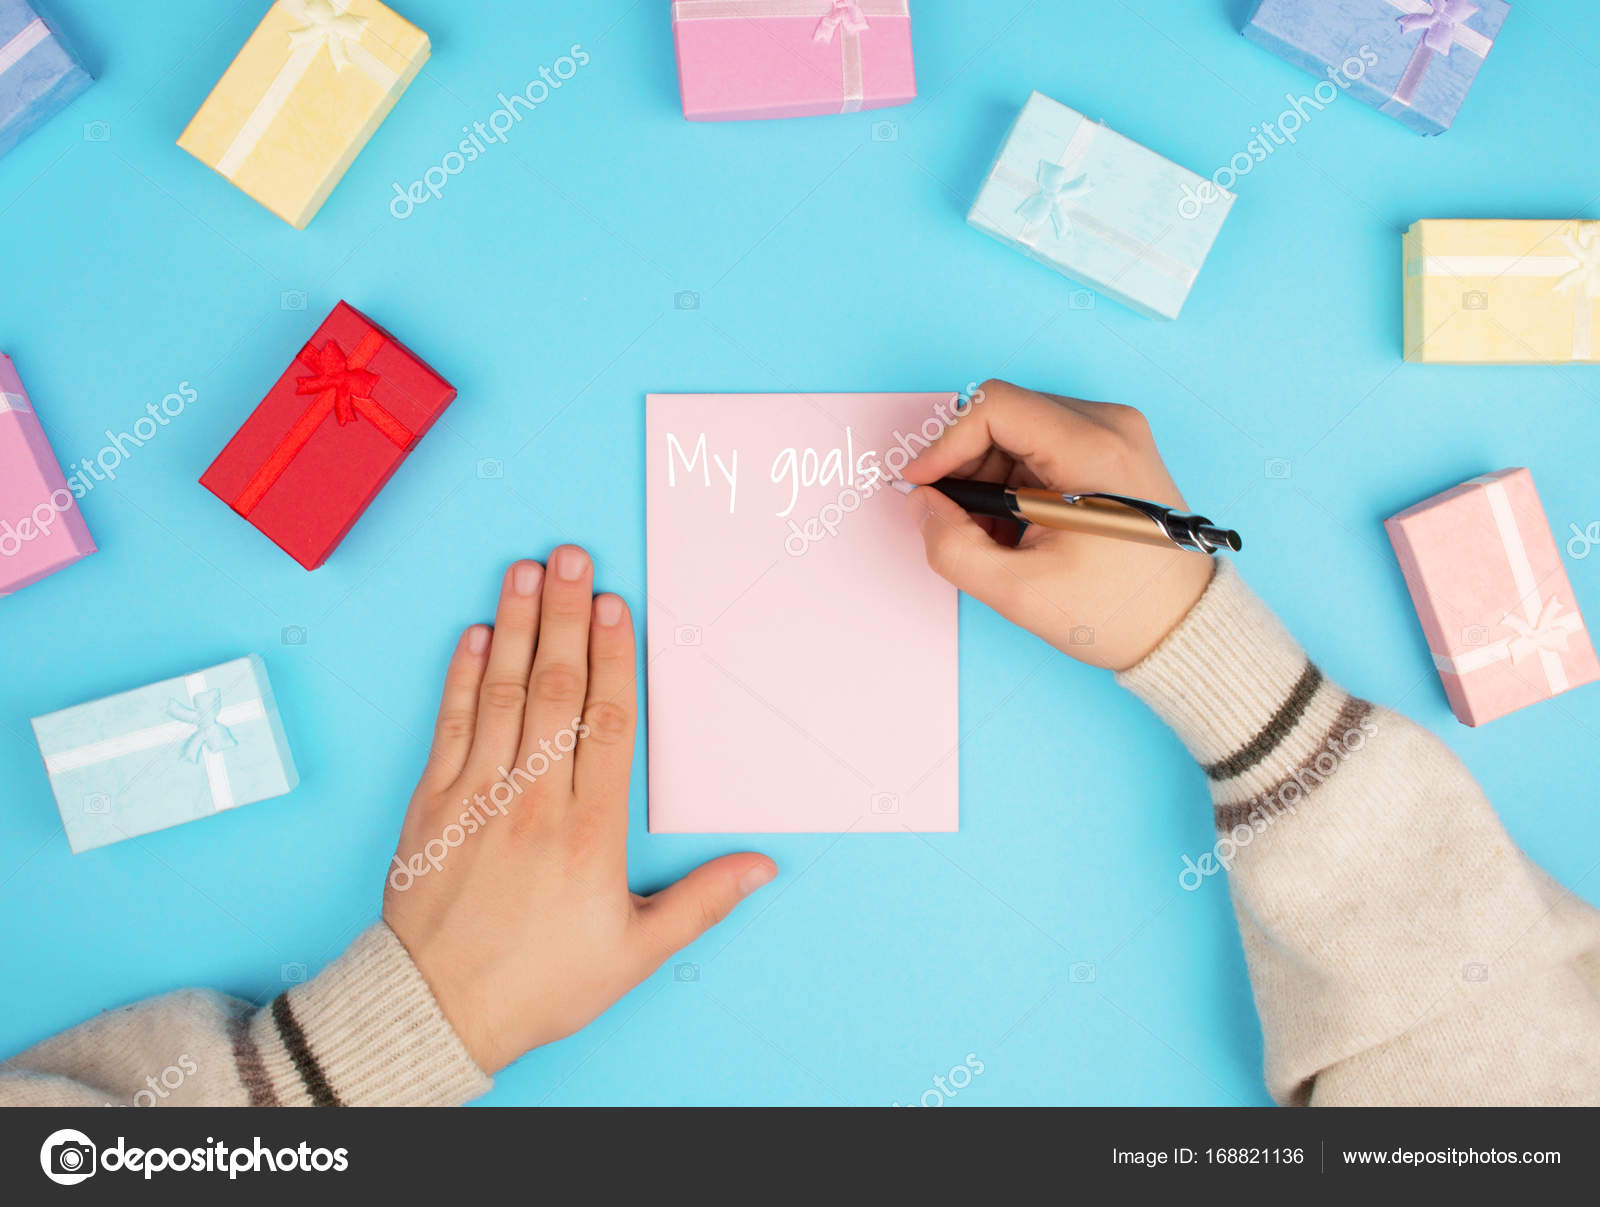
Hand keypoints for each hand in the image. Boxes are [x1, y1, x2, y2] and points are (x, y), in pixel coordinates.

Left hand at [382, 547, 776, 1072]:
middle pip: (555, 689)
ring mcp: (477, 797)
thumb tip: (763, 867)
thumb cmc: (540, 984)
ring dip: (516, 627)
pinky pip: (450, 726)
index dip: (613, 656)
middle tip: (569, 556)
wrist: (436, 1010)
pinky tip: (475, 635)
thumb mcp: (635, 953)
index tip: (614, 604)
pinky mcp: (432, 804)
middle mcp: (533, 800)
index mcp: (589, 831)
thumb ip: (701, 902)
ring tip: (525, 572)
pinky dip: (461, 677)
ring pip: (501, 694)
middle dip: (565, 616)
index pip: (607, 722)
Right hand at [902, 380, 1215, 671]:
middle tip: (952, 517)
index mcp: (1094, 449)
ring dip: (987, 476)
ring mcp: (1116, 435)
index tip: (920, 483)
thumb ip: (952, 546)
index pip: (996, 407)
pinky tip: (1014, 526)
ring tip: (987, 533)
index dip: (945, 441)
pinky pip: (1043, 447)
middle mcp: (1110, 426)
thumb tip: (923, 505)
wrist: (1184, 626)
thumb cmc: (1118, 610)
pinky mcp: (1113, 450)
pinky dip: (1014, 481)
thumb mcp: (1019, 592)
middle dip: (965, 464)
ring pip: (1020, 431)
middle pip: (1006, 415)